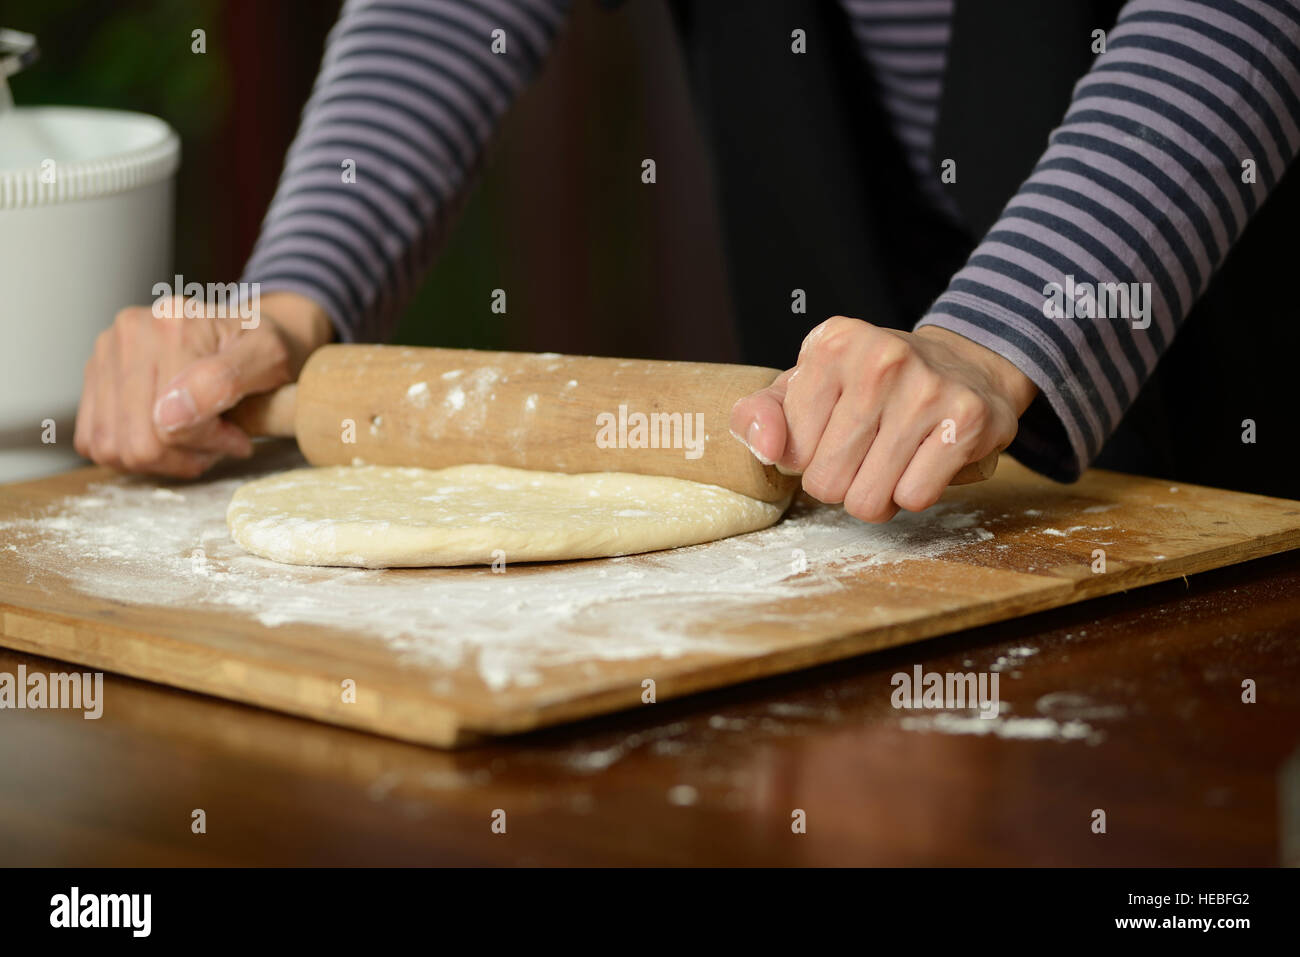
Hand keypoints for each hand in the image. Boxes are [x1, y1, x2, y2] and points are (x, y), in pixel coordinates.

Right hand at [74, 291, 333, 477]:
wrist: (247, 334)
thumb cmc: (264, 349)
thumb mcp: (270, 358)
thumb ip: (225, 381)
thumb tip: (170, 414)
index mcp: (174, 324)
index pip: (171, 424)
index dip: (210, 443)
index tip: (237, 438)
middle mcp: (130, 332)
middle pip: (139, 443)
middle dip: (185, 455)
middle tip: (218, 442)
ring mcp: (105, 352)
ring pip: (114, 448)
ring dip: (159, 459)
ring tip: (195, 439)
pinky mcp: (93, 375)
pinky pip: (94, 441)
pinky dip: (131, 453)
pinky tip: (166, 436)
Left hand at [730, 316, 1036, 521]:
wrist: (965, 365)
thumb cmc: (870, 385)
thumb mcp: (804, 388)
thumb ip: (759, 417)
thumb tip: (767, 450)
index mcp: (831, 344)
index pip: (792, 453)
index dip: (810, 458)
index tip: (833, 431)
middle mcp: (879, 357)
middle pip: (828, 482)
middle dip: (842, 484)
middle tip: (864, 452)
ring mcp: (927, 387)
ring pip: (871, 498)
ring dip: (878, 494)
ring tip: (892, 459)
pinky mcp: (967, 419)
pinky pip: (915, 498)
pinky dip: (914, 493)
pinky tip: (924, 459)